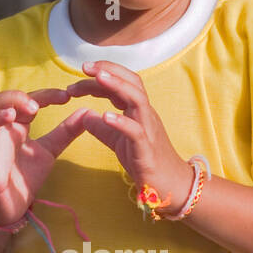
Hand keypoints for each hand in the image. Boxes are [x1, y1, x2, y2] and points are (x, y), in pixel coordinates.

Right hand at [0, 88, 89, 226]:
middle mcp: (0, 134)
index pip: (26, 101)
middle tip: (35, 107)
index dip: (44, 95)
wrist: (14, 204)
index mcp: (15, 126)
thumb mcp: (50, 150)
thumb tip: (87, 111)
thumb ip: (66, 132)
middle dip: (14, 99)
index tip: (66, 96)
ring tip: (11, 115)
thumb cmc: (27, 173)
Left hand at [65, 61, 192, 215]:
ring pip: (137, 100)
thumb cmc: (145, 160)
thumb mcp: (118, 141)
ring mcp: (148, 130)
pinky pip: (136, 131)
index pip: (122, 83)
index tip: (81, 72)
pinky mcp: (147, 149)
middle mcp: (145, 114)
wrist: (171, 185)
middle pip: (131, 83)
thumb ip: (101, 127)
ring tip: (98, 78)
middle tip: (84, 67)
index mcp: (138, 111)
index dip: (102, 75)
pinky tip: (105, 116)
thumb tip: (83, 115)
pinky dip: (121, 122)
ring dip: (117, 86)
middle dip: (109, 71)